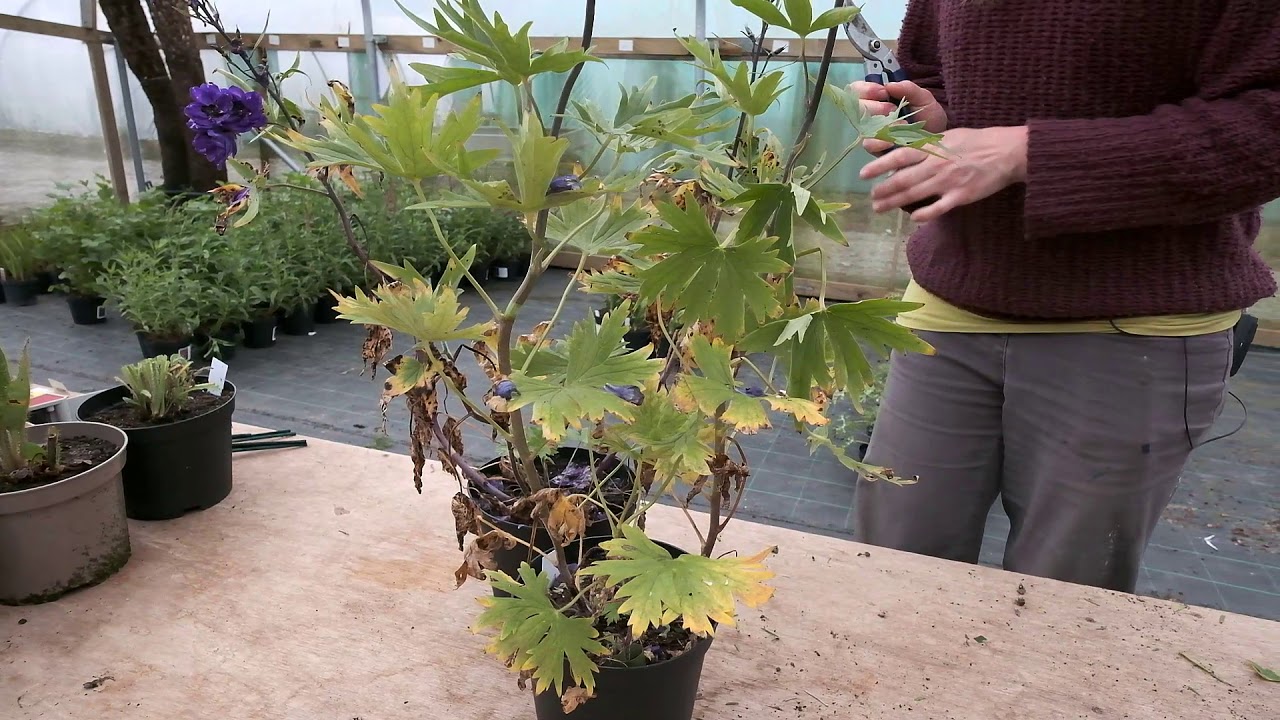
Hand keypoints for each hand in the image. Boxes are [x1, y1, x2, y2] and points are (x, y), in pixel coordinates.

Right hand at [848, 80, 947, 153]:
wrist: (938, 140)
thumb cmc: (929, 117)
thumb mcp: (923, 98)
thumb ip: (908, 89)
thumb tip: (888, 85)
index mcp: (878, 98)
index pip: (858, 89)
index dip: (866, 89)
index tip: (883, 92)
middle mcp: (871, 114)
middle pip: (856, 107)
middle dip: (873, 107)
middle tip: (892, 109)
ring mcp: (871, 132)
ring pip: (861, 126)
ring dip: (879, 124)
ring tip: (900, 125)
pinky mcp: (876, 149)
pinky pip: (869, 144)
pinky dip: (881, 140)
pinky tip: (894, 139)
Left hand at [859, 126, 1028, 222]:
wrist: (1006, 152)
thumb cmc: (974, 142)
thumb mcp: (947, 136)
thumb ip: (924, 145)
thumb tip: (899, 151)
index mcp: (933, 147)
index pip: (900, 155)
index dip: (880, 165)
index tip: (864, 174)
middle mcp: (937, 164)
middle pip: (903, 178)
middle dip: (883, 189)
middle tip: (870, 197)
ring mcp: (949, 181)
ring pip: (915, 194)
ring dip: (895, 202)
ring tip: (880, 208)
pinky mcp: (961, 195)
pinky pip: (939, 207)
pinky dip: (925, 213)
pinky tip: (913, 218)